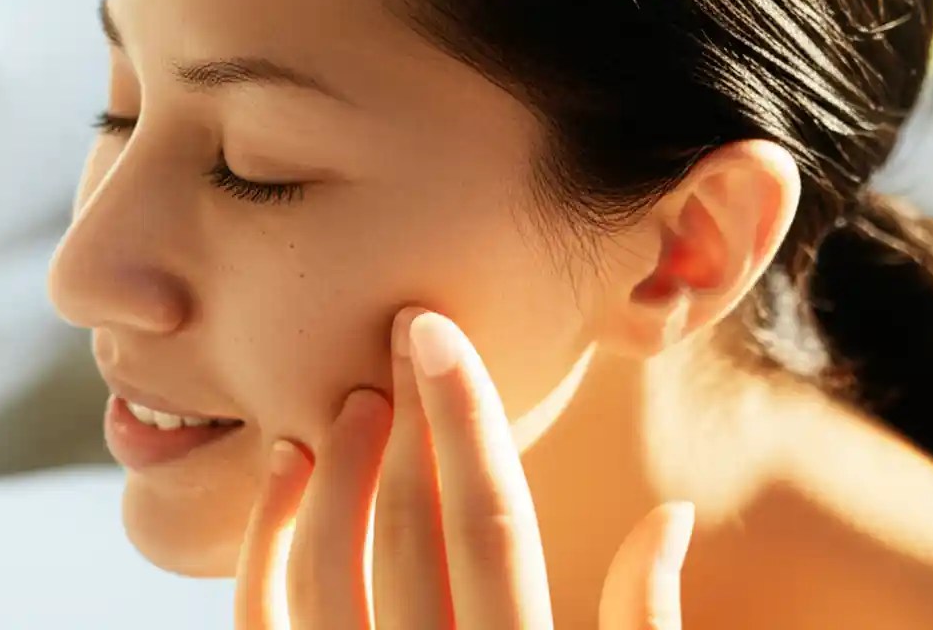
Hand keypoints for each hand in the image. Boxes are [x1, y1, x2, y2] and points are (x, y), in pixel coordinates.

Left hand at [234, 308, 694, 628]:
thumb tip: (671, 519)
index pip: (490, 522)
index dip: (465, 418)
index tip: (436, 331)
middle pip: (408, 529)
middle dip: (400, 422)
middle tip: (395, 337)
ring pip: (324, 570)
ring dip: (330, 473)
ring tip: (346, 403)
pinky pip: (261, 623)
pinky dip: (262, 545)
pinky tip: (282, 477)